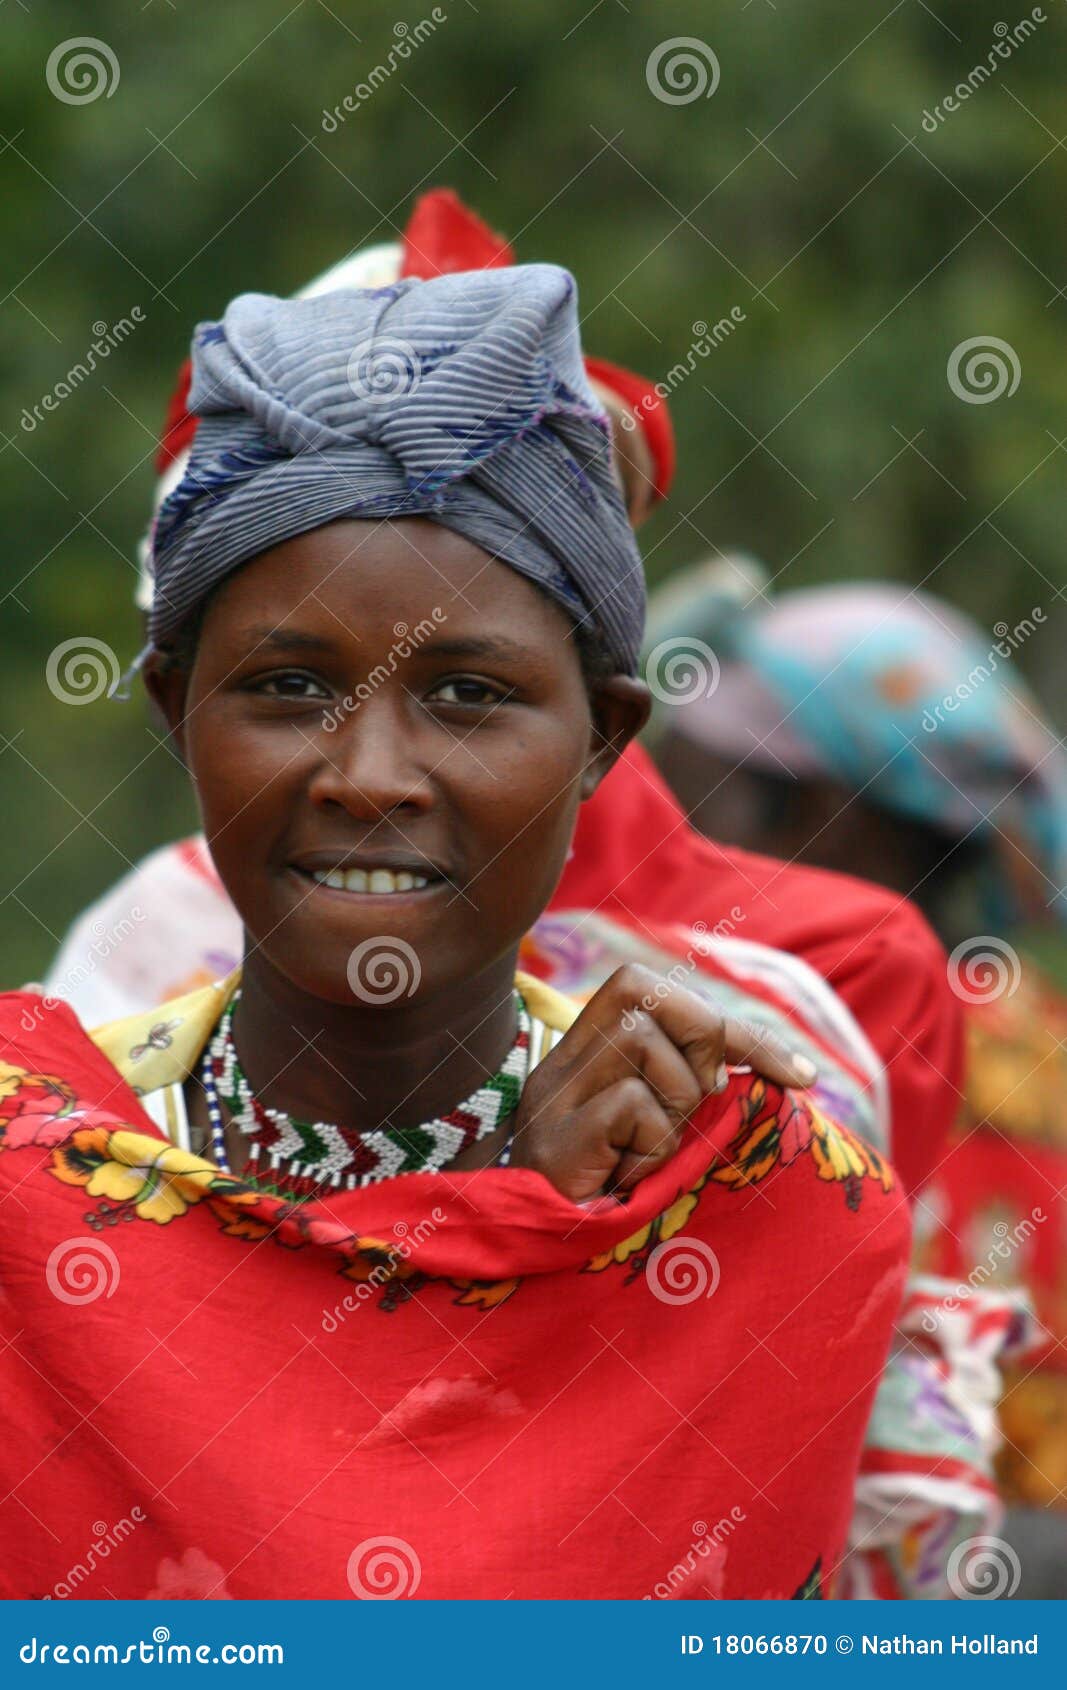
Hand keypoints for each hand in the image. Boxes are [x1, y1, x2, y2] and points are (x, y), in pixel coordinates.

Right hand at [510, 964, 816, 1201]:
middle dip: (703, 1038)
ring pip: (641, 1044)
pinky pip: (633, 1106)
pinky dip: (651, 1147)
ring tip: (650, 1153)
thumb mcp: (657, 1134)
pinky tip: (628, 1180)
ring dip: (674, 1103)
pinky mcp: (555, 1137)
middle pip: (643, 993)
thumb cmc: (613, 1204)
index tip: (800, 1076)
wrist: (540, 1267)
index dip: (734, 1025)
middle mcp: (562, 1063)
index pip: (656, 992)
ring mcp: (554, 1097)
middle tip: (711, 1099)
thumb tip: (762, 1069)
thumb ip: (684, 1090)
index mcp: (585, 1053)